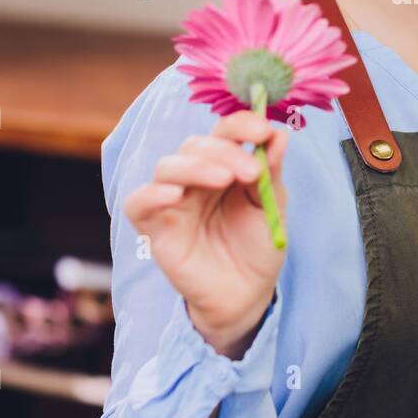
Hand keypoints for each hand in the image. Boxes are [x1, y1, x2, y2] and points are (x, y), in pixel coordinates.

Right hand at [124, 110, 289, 356]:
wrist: (249, 293)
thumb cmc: (258, 246)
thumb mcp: (271, 205)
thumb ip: (270, 171)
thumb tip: (279, 133)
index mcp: (224, 164)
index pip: (223, 131)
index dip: (240, 124)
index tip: (264, 130)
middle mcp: (195, 177)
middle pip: (195, 145)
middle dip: (225, 151)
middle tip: (251, 171)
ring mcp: (173, 202)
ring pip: (167, 166)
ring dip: (196, 166)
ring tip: (225, 180)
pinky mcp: (155, 229)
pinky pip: (138, 203)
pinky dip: (152, 194)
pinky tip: (176, 195)